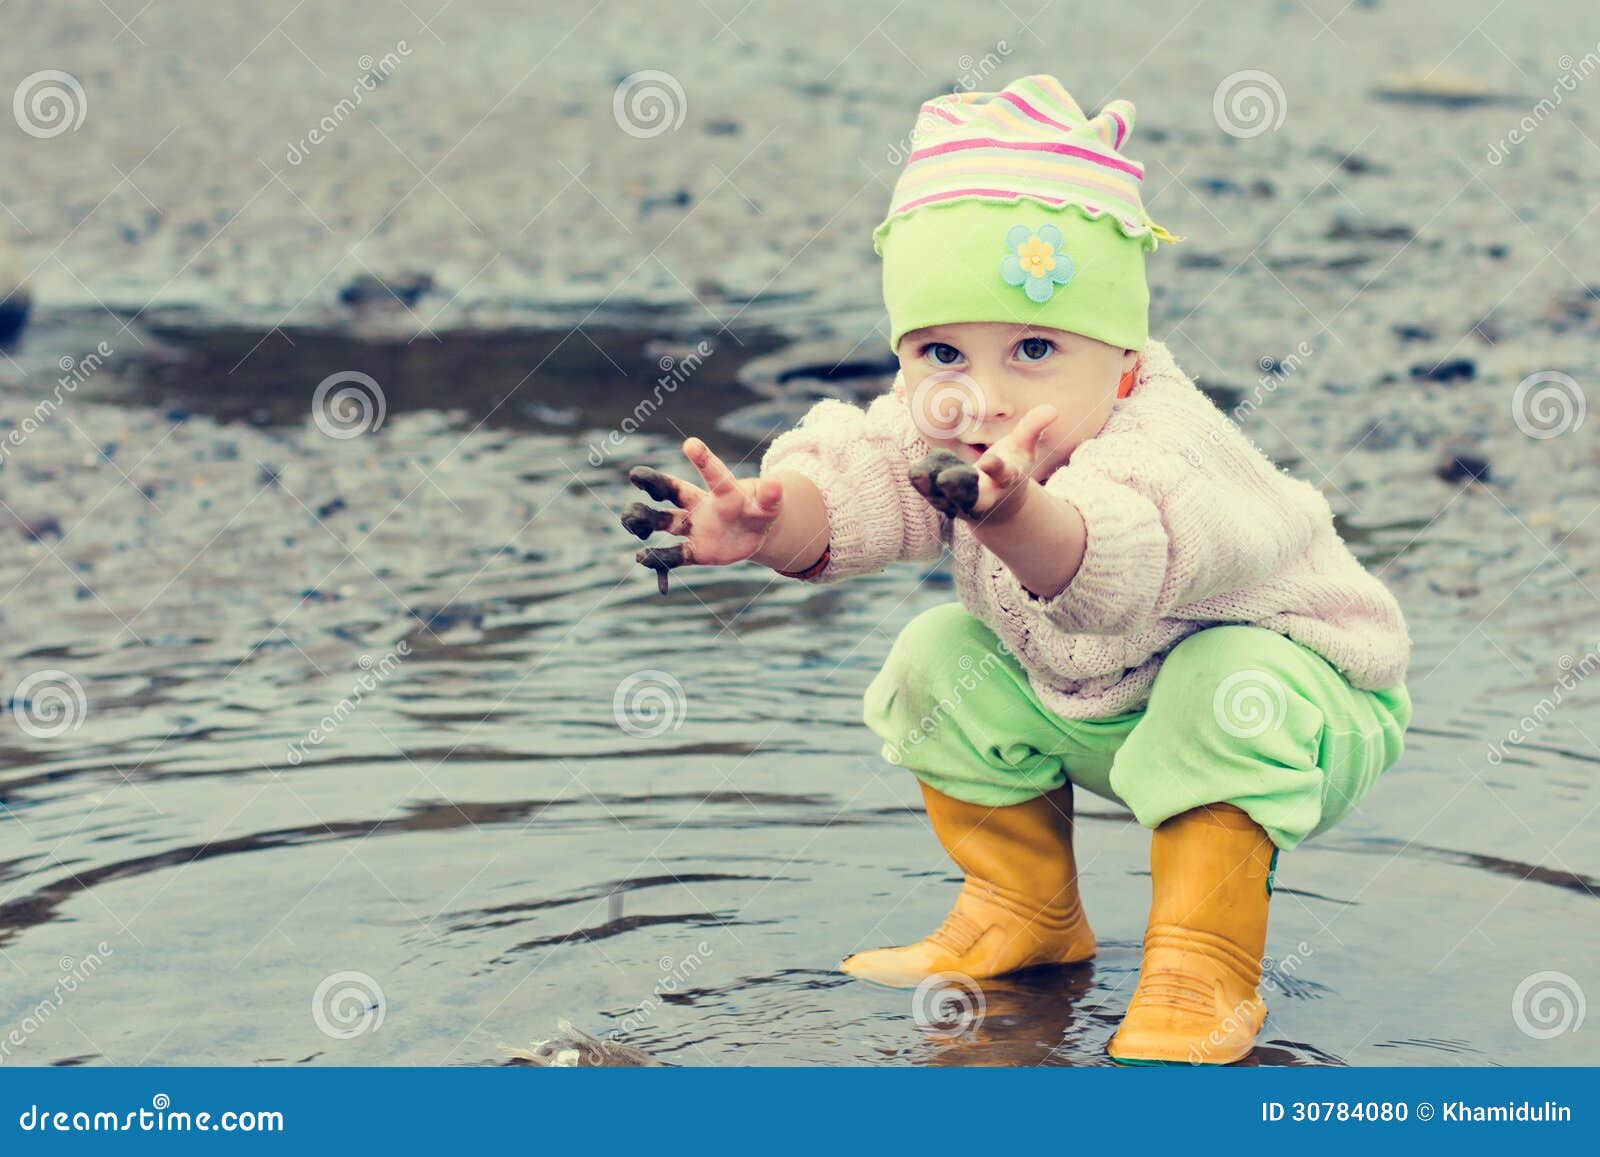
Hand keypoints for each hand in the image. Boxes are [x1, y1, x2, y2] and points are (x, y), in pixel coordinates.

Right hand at [622, 437, 783, 592]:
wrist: (751, 534)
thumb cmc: (759, 512)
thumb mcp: (769, 506)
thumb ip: (770, 497)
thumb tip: (777, 484)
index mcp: (722, 492)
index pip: (713, 474)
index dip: (704, 460)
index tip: (690, 444)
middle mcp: (700, 506)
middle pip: (673, 491)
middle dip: (654, 483)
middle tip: (635, 475)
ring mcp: (694, 528)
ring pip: (664, 522)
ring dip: (646, 520)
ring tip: (629, 519)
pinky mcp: (694, 552)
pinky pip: (673, 556)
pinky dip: (658, 559)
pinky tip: (642, 558)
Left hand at [909, 404, 1057, 524]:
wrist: (998, 505)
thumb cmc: (1011, 469)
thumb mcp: (1025, 449)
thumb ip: (1033, 429)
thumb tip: (1051, 409)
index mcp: (1005, 481)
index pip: (1002, 474)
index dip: (996, 468)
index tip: (990, 462)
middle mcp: (984, 496)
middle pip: (970, 496)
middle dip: (959, 489)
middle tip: (946, 479)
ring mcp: (962, 503)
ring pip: (945, 498)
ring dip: (932, 488)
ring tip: (919, 472)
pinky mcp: (945, 502)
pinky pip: (931, 495)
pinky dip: (923, 486)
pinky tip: (915, 472)